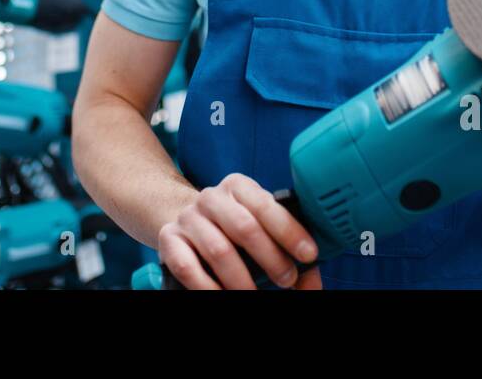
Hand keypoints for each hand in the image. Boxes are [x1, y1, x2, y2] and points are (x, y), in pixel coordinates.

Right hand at [156, 173, 320, 289]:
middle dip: (271, 258)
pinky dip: (209, 288)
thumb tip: (312, 280)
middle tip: (286, 280)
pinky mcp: (169, 239)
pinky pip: (188, 267)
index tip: (309, 255)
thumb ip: (285, 247)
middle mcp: (211, 197)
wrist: (187, 220)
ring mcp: (188, 217)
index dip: (289, 231)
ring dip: (242, 280)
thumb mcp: (258, 224)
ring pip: (218, 251)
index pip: (265, 205)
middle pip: (244, 227)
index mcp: (238, 186)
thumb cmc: (232, 225)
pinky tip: (224, 295)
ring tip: (255, 295)